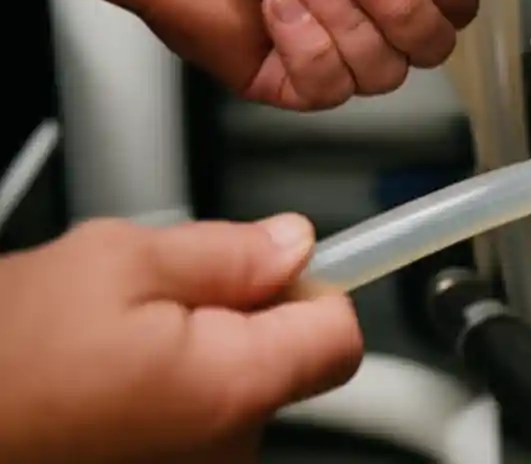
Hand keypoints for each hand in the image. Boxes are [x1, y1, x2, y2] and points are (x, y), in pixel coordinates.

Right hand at [0, 214, 362, 463]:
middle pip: (290, 361)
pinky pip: (199, 422)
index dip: (320, 287)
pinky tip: (113, 377)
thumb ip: (226, 252)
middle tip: (170, 296)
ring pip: (239, 389)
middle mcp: (226, 450)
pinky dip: (172, 393)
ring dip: (203, 354)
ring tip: (120, 341)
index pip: (342, 337)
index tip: (298, 264)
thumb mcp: (117, 261)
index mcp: (230, 388)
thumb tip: (294, 243)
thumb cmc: (1, 355)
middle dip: (248, 316)